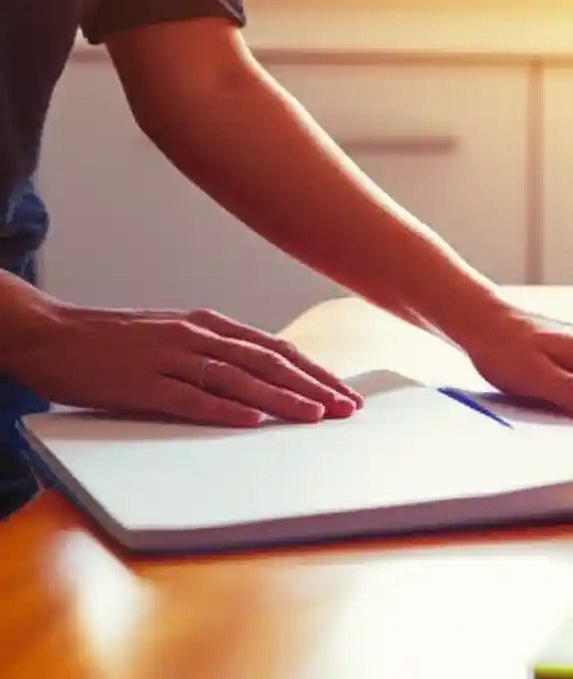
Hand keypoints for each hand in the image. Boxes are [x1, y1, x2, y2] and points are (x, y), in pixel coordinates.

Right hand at [4, 305, 362, 426]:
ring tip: (315, 416)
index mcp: (209, 325)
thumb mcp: (176, 337)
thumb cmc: (116, 341)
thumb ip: (217, 353)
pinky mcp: (142, 382)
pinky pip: (189, 398)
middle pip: (268, 362)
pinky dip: (224, 410)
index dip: (314, 372)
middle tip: (346, 409)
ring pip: (238, 379)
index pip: (276, 349)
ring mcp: (170, 357)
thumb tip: (264, 375)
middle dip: (312, 386)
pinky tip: (253, 422)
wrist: (51, 334)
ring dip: (281, 398)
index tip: (345, 393)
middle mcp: (197, 336)